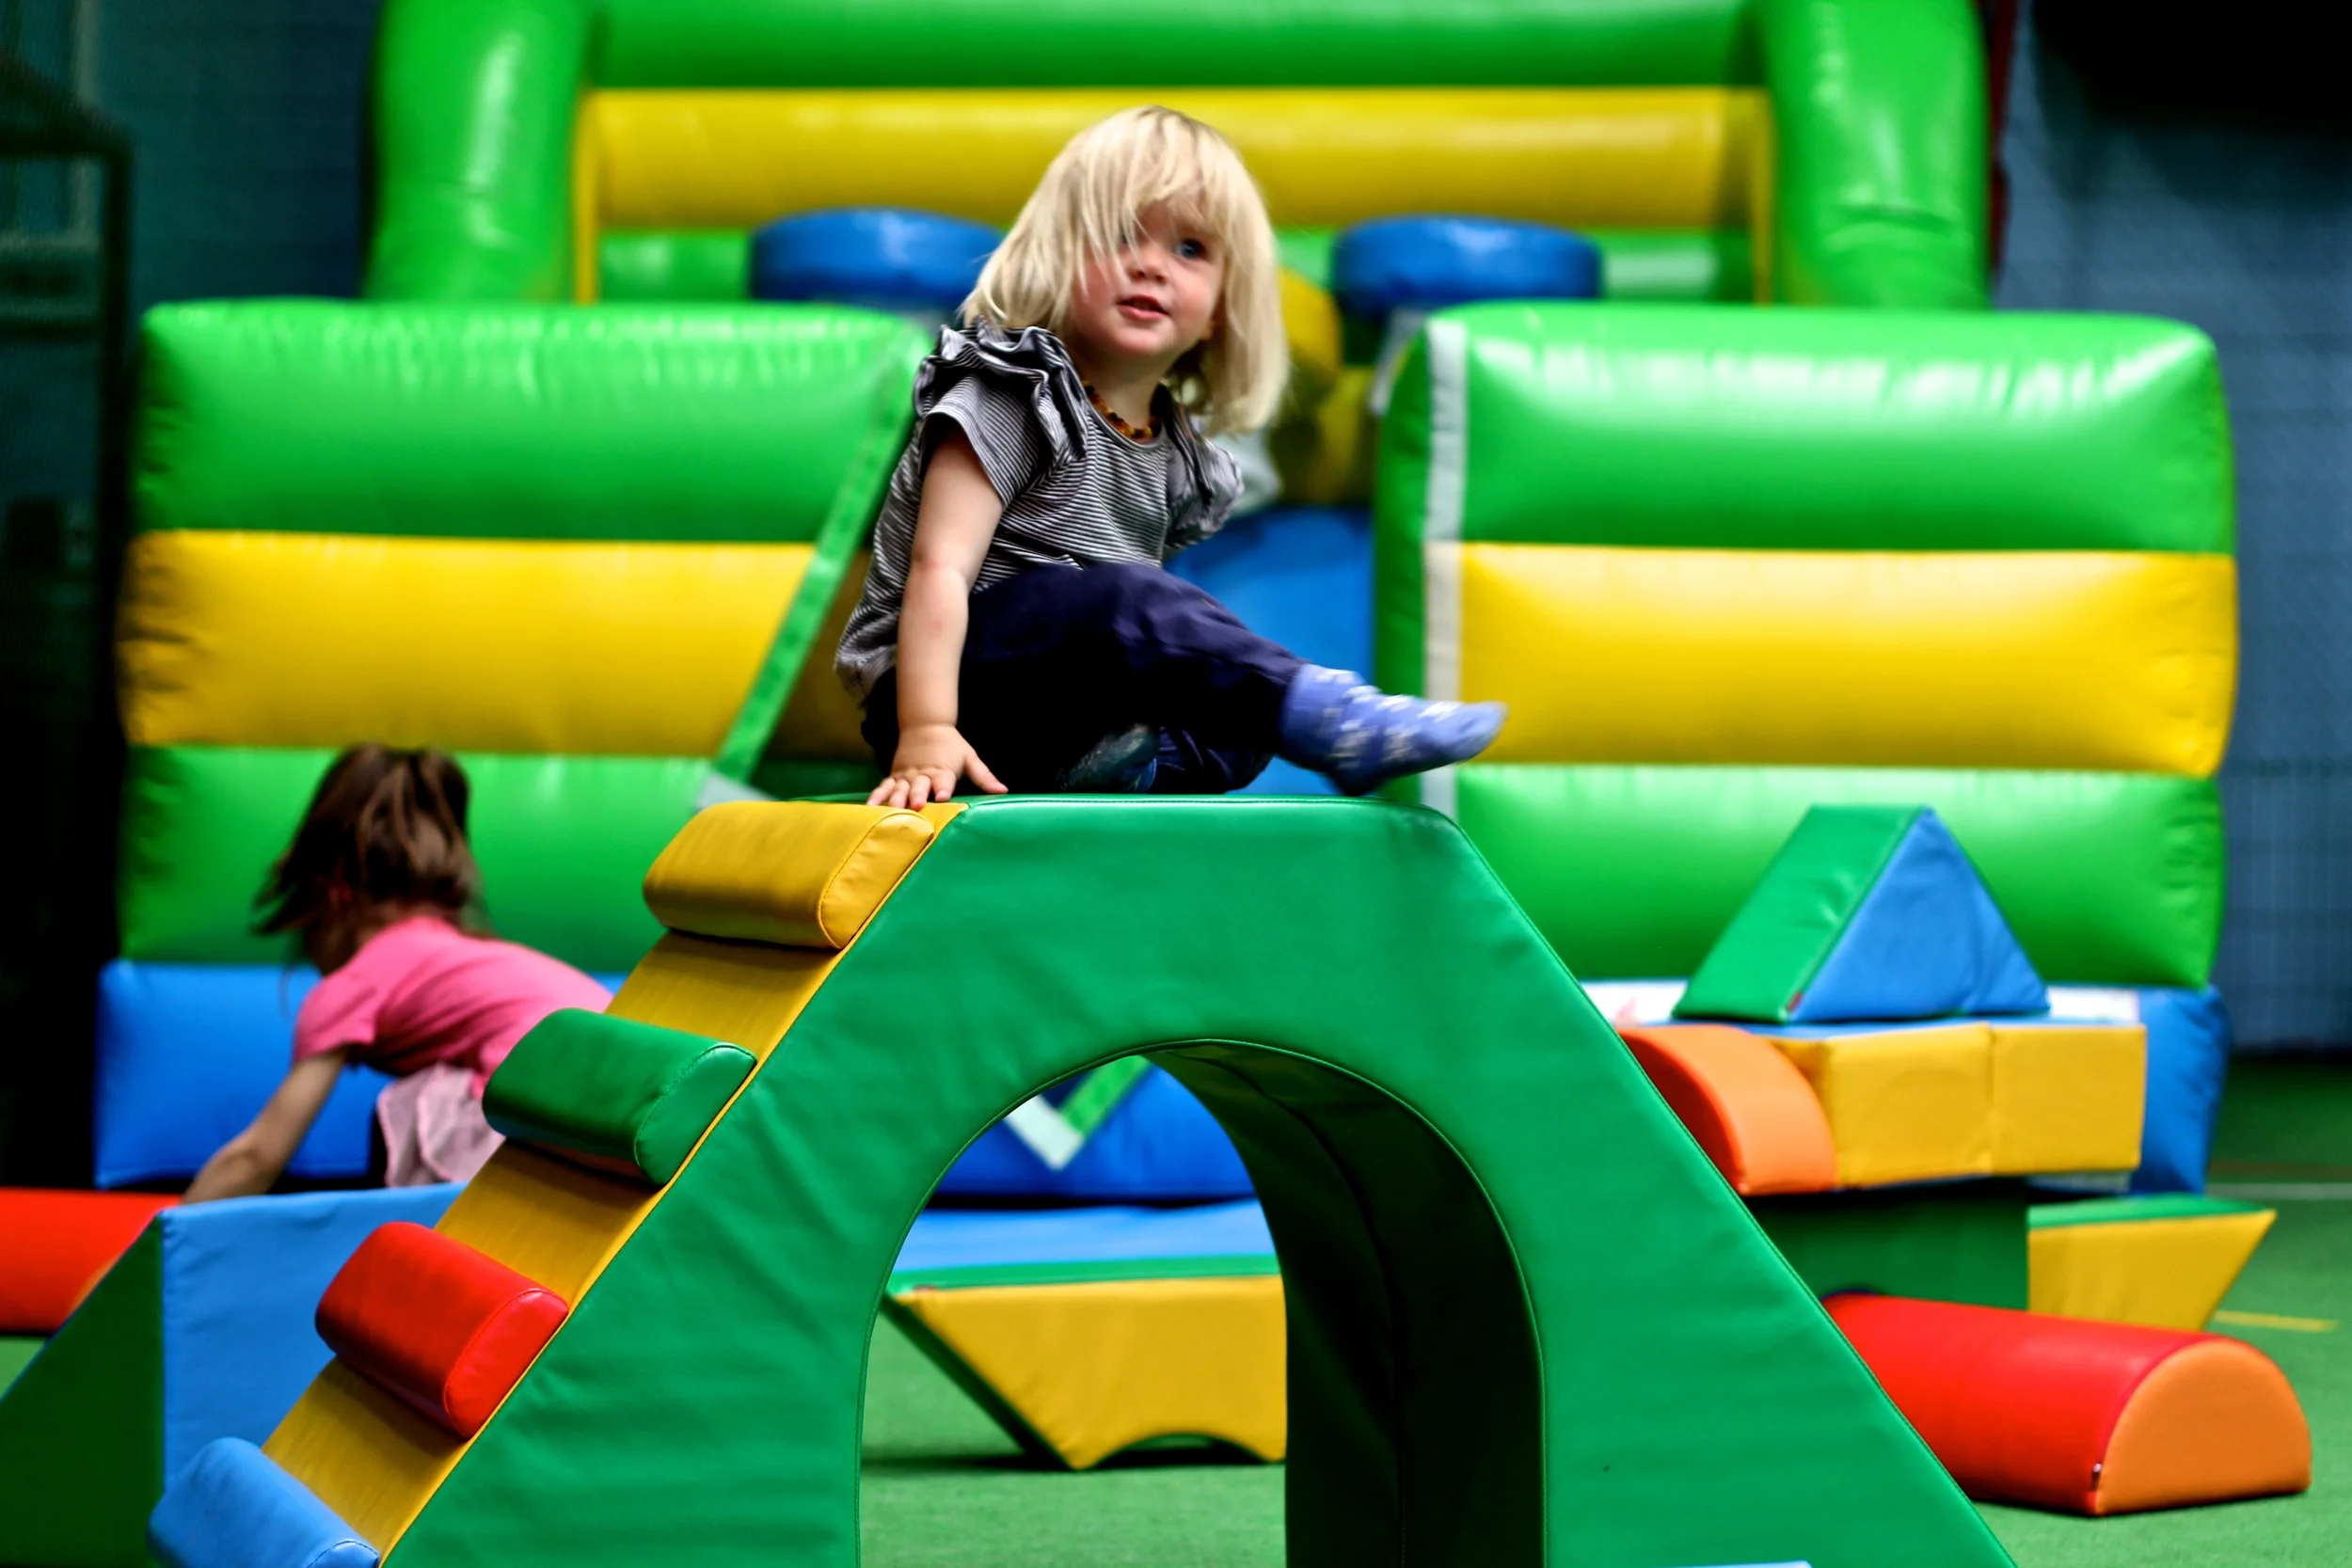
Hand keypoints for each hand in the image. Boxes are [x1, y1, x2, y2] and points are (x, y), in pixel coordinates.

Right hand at [867, 722, 1007, 807]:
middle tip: (917, 805)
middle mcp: (923, 773)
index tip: (944, 796)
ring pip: (899, 788)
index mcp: (943, 769)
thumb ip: (984, 776)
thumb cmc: (951, 746)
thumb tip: (1003, 790)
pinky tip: (870, 807)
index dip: (944, 788)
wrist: (926, 725)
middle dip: (918, 795)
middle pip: (919, 785)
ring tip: (892, 811)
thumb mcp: (970, 758)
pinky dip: (876, 796)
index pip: (944, 779)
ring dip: (896, 799)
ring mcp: (906, 776)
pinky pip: (884, 787)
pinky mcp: (894, 777)